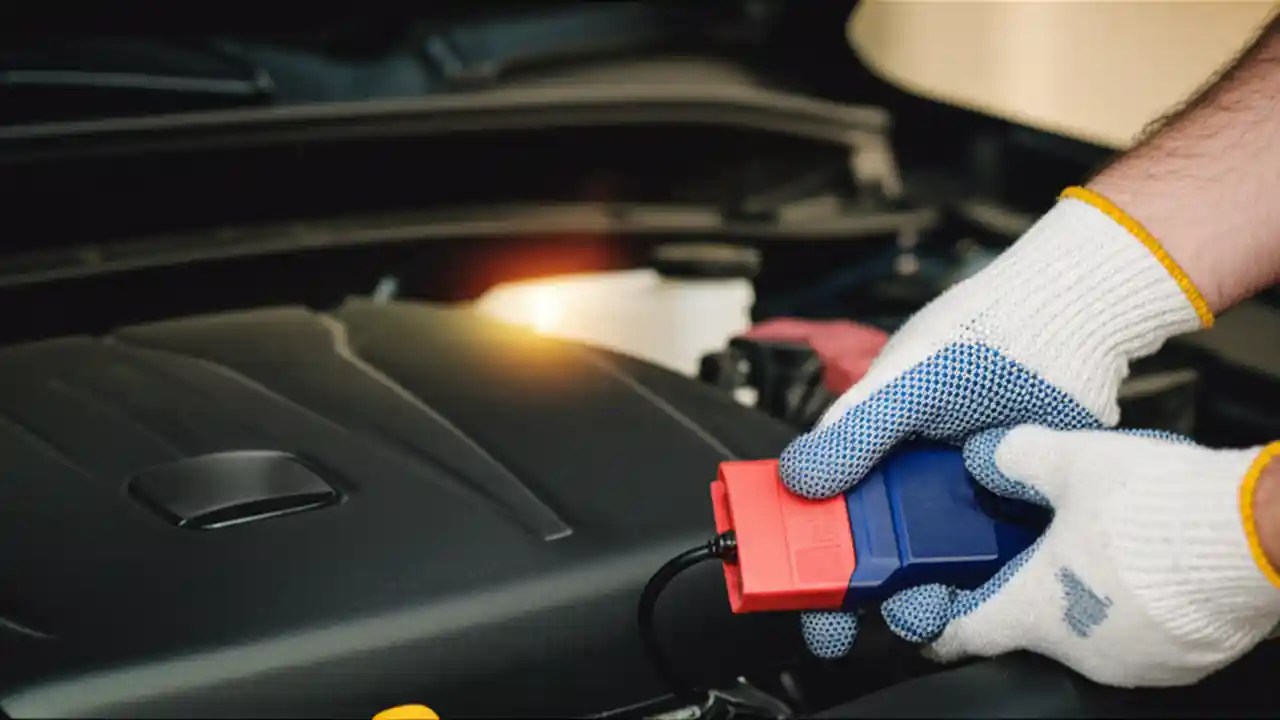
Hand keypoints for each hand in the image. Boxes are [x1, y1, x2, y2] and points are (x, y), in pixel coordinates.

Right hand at [781, 187, 1211, 658]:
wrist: (1075, 321)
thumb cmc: (985, 332)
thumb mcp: (908, 381)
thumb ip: (855, 430)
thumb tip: (797, 478)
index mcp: (868, 446)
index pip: (820, 511)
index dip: (803, 558)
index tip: (797, 596)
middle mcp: (910, 479)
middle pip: (873, 553)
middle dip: (863, 593)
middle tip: (864, 618)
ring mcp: (963, 501)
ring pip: (932, 568)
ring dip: (927, 596)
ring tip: (927, 609)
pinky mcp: (1015, 515)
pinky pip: (994, 564)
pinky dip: (987, 586)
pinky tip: (987, 594)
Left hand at [881, 426, 1279, 686]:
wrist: (1261, 534)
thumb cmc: (1163, 508)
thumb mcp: (1071, 463)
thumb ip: (1014, 458)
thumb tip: (984, 454)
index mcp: (1038, 611)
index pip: (966, 632)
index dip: (937, 620)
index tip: (922, 614)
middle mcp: (1081, 651)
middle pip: (1031, 625)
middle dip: (1027, 587)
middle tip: (1035, 546)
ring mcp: (1136, 662)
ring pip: (1087, 631)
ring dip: (1082, 595)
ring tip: (1100, 545)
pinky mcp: (1183, 661)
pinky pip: (1138, 636)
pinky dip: (1129, 606)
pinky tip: (1144, 566)